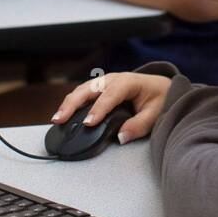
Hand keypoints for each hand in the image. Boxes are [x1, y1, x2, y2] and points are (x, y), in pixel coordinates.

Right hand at [51, 71, 171, 144]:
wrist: (160, 87)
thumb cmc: (158, 98)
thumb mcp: (156, 113)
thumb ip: (140, 125)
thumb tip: (121, 137)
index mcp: (128, 82)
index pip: (110, 95)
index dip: (98, 109)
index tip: (88, 123)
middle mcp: (112, 79)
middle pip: (88, 89)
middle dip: (72, 104)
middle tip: (60, 119)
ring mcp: (103, 83)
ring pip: (81, 90)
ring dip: (68, 103)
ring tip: (57, 118)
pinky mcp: (98, 89)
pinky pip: (82, 94)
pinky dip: (71, 103)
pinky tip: (63, 115)